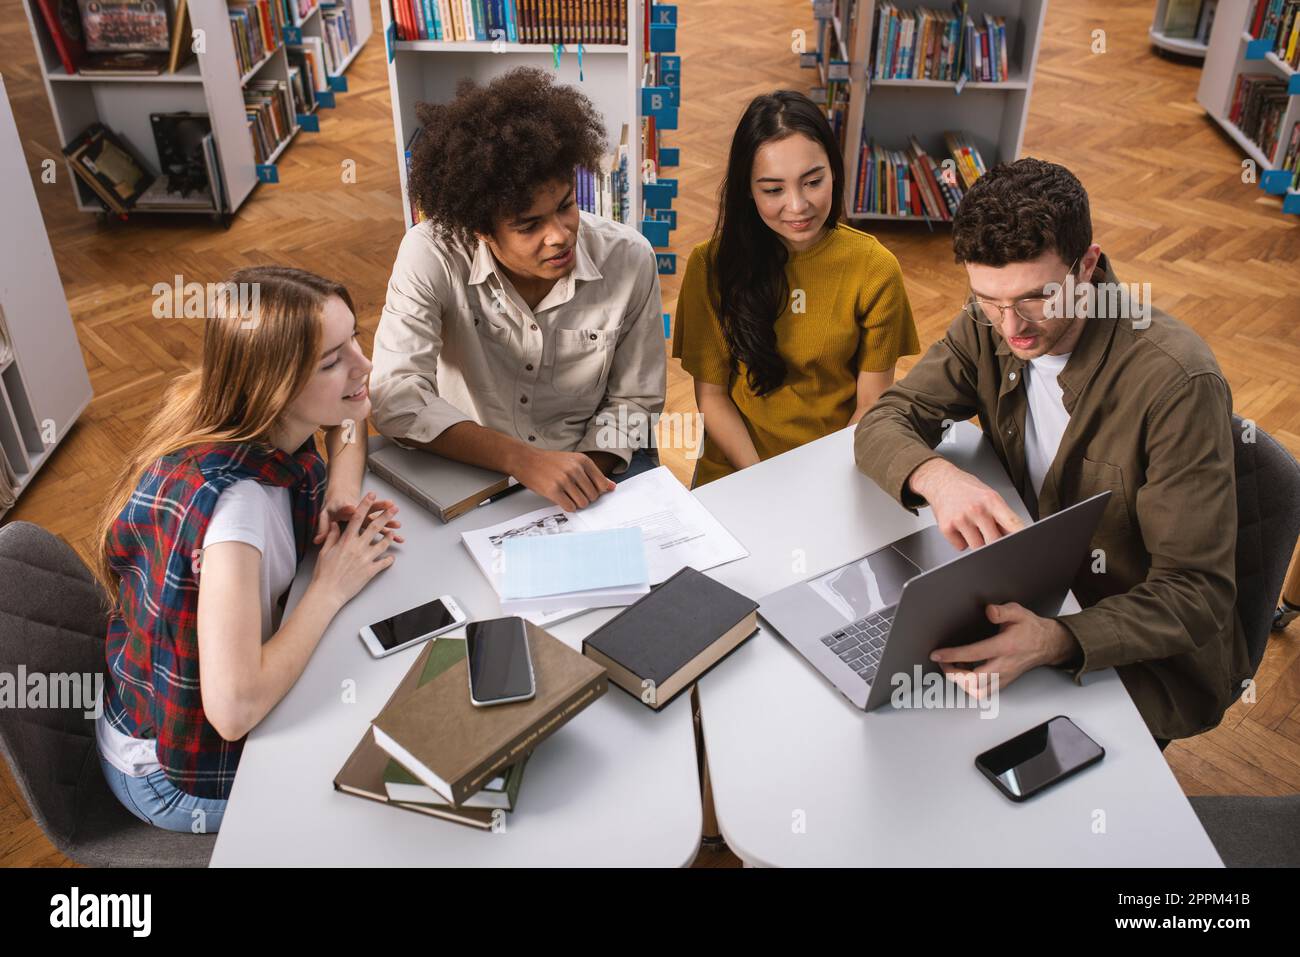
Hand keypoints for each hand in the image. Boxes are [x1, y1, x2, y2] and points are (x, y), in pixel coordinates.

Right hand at [310, 492, 399, 606]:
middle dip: (385, 516)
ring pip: (382, 544)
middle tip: (394, 509)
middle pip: (374, 527)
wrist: (327, 592)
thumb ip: (332, 537)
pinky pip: (384, 563)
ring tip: (394, 532)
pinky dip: (389, 560)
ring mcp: (366, 559)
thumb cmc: (324, 573)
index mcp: (346, 541)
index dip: (365, 505)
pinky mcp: (370, 571)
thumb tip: (335, 525)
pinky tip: (392, 558)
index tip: (371, 495)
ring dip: (389, 537)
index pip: (357, 518)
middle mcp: (358, 547)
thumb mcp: (325, 552)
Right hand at [512, 447, 614, 510]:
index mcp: (583, 461)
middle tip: (574, 493)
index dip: (597, 491)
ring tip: (567, 496)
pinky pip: (570, 507)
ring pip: (583, 503)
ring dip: (577, 503)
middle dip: (586, 498)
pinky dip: (568, 507)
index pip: (602, 484)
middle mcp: (575, 469)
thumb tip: (611, 487)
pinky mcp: (554, 490)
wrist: (525, 459)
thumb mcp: (573, 461)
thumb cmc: (549, 461)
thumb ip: (592, 474)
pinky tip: (562, 499)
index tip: (590, 492)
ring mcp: (564, 480)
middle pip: (593, 496)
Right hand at [908, 458, 1023, 549]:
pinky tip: (959, 527)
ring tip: (971, 525)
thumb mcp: (989, 496)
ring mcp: (961, 519)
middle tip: (988, 530)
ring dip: (976, 541)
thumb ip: (1002, 515)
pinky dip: (961, 541)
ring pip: (977, 547)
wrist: (941, 481)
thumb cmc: (966, 488)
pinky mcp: (946, 528)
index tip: (1024, 544)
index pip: (1012, 523)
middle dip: (994, 541)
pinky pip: (961, 547)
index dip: (1020, 536)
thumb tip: (1015, 536)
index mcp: (991, 500)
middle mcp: (976, 509)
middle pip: (995, 541)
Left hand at [929, 602, 1077, 697]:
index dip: (953, 655)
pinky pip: (985, 691)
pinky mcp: (1004, 682)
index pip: (975, 654)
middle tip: (943, 661)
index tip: (938, 654)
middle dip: (953, 673)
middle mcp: (1004, 665)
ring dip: (961, 683)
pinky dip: (970, 686)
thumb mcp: (1018, 612)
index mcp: (1005, 647)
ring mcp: (1005, 676)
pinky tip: (965, 673)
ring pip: (979, 691)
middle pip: (974, 680)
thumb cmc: (1030, 629)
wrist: (1047, 644)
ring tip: (953, 668)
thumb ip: (1002, 611)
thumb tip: (989, 611)